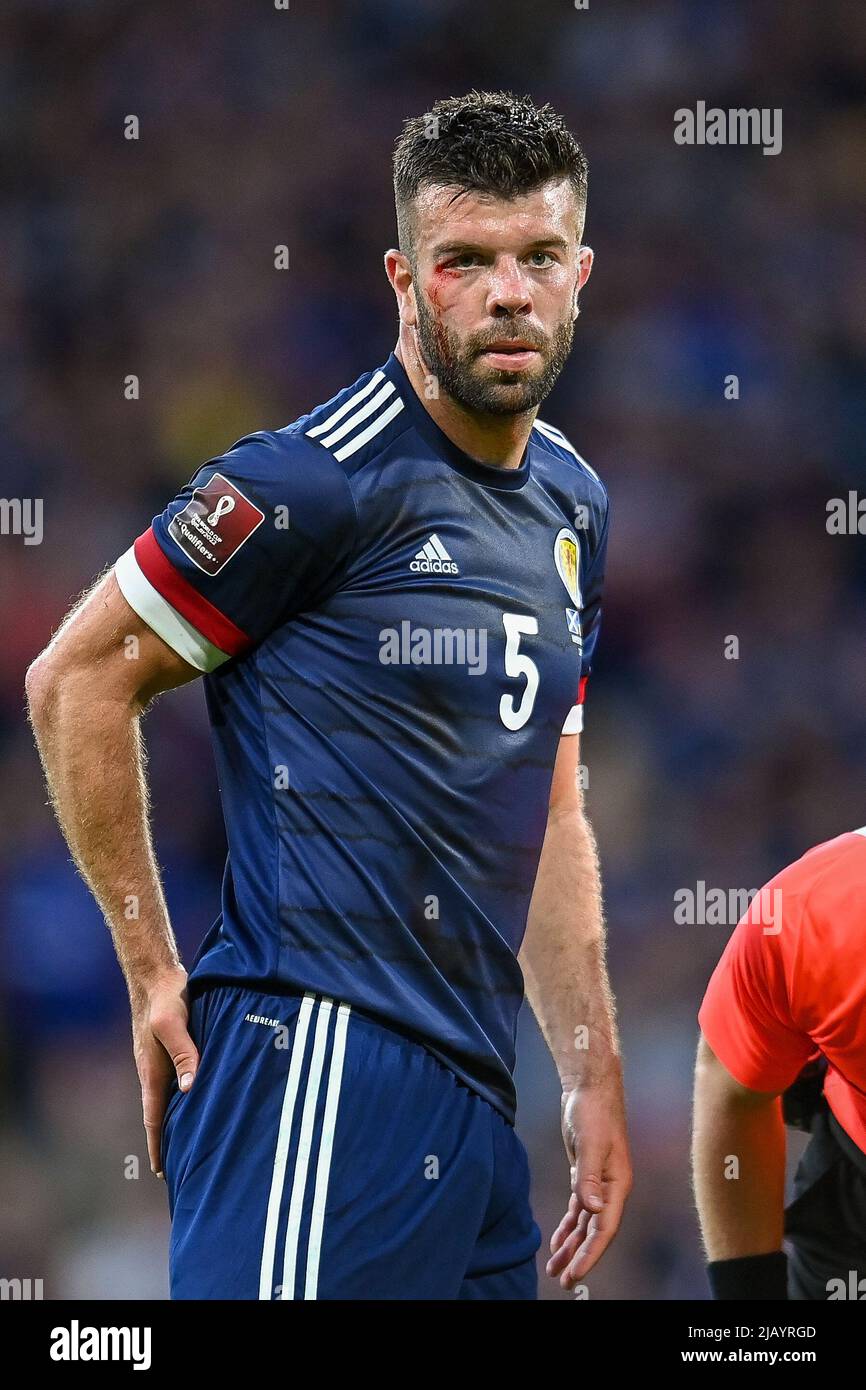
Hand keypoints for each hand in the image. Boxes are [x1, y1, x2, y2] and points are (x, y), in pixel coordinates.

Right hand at [131, 966, 199, 1178]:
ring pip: (171, 1098)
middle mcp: (155, 1070)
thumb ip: (184, 1053)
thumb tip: (190, 1088)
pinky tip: (198, 1100)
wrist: (156, 974)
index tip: (161, 1172)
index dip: (158, 1145)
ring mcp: (161, 1060)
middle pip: (161, 1113)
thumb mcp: (173, 1024)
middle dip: (168, 1140)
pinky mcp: (171, 1049)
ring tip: (191, 1142)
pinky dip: (185, 1098)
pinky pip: (178, 1081)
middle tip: (179, 1169)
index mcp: (152, 1071)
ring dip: (178, 1120)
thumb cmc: (166, 998)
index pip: (153, 1117)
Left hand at [547, 1071, 631, 1290]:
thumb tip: (592, 1210)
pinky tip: (558, 1240)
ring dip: (571, 1245)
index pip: (605, 1229)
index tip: (575, 1273)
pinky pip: (577, 1209)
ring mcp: (599, 1183)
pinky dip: (568, 1226)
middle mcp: (611, 1189)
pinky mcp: (585, 1175)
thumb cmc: (593, 1111)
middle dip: (579, 1257)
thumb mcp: (590, 1143)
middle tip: (562, 1280)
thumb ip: (590, 1177)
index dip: (591, 1254)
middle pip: (595, 1232)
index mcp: (617, 1185)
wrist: (589, 1087)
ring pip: (585, 1224)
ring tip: (555, 1267)